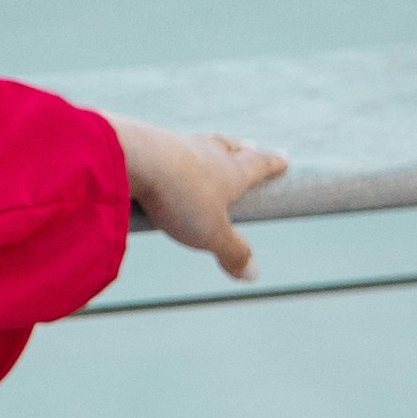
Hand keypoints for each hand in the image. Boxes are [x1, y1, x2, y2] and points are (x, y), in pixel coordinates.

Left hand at [112, 120, 289, 278]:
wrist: (132, 157)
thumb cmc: (180, 197)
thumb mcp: (210, 234)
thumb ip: (232, 252)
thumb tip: (253, 274)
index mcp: (231, 171)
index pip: (259, 165)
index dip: (273, 164)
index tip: (284, 158)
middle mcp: (208, 153)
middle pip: (230, 148)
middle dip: (243, 149)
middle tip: (250, 145)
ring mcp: (177, 144)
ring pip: (201, 143)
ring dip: (210, 145)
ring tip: (212, 146)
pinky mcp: (149, 143)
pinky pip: (169, 146)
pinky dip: (176, 149)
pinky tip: (167, 151)